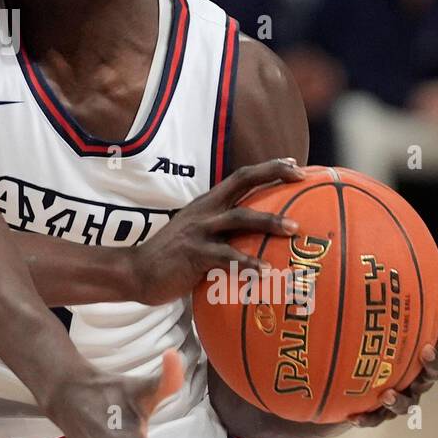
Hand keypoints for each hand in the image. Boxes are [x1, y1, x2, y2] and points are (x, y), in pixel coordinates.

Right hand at [131, 158, 306, 305]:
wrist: (137, 271)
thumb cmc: (174, 257)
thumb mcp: (198, 234)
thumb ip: (223, 230)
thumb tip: (256, 238)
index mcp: (207, 203)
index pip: (241, 176)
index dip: (267, 168)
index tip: (295, 166)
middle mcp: (205, 210)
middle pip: (242, 182)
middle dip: (272, 175)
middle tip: (301, 177)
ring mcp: (199, 231)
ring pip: (240, 218)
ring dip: (269, 221)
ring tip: (294, 228)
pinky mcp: (194, 254)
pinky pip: (226, 257)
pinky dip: (247, 263)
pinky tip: (266, 271)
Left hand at [351, 296, 437, 427]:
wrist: (351, 380)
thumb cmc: (365, 338)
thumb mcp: (367, 315)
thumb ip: (365, 293)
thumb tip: (351, 252)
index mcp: (422, 347)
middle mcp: (418, 372)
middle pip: (435, 370)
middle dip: (433, 361)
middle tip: (424, 350)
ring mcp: (404, 393)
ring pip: (411, 401)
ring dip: (402, 398)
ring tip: (389, 393)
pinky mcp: (382, 412)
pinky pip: (378, 418)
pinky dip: (368, 418)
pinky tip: (353, 417)